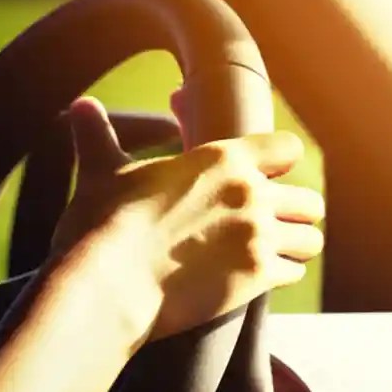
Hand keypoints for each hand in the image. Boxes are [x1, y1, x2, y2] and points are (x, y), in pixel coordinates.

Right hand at [52, 92, 324, 342]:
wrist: (108, 284)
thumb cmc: (102, 225)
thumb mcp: (102, 173)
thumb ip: (99, 137)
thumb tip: (81, 106)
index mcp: (224, 158)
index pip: (288, 148)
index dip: (280, 163)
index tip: (268, 176)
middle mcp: (252, 194)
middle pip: (310, 200)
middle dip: (296, 213)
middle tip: (275, 224)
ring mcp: (259, 237)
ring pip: (311, 239)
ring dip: (295, 246)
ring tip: (276, 253)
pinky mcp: (258, 278)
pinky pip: (294, 273)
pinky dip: (281, 275)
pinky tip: (260, 278)